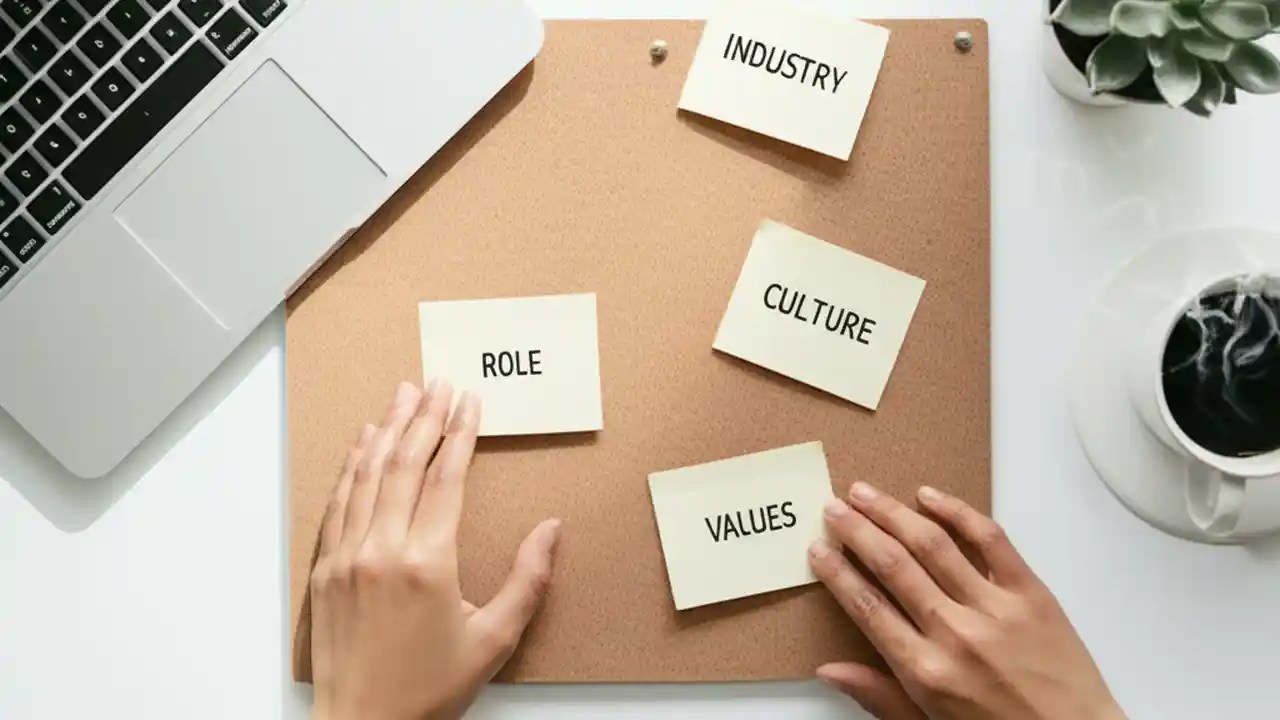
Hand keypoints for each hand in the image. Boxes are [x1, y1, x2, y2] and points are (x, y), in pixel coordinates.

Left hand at [309, 381, 561, 719]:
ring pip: (366, 476)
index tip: (469, 403)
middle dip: (424, 418)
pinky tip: (361, 446)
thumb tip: (552, 531)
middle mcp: (382, 551)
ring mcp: (346, 558)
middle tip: (438, 384)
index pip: (445, 479)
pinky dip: (351, 468)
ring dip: (386, 431)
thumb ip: (527, 582)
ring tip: (402, 397)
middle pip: (404, 465)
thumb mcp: (494, 641)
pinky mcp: (324, 571)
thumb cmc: (426, 691)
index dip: (460, 434)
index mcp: (427, 563)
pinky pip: (338, 504)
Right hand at [809, 483, 1122, 719]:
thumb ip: (878, 695)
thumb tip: (828, 671)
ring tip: (866, 493)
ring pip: (932, 544)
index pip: (867, 607)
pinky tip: (929, 496)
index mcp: (926, 671)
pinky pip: (990, 539)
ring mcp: (995, 608)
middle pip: (893, 565)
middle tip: (834, 508)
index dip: (837, 572)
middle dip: (856, 530)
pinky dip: (957, 511)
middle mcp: (956, 633)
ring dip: (892, 512)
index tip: (818, 548)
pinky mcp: (1031, 592)